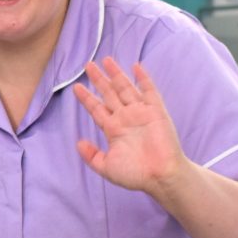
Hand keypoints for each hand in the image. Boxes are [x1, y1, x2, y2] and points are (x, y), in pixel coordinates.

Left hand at [73, 58, 186, 194]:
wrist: (160, 176)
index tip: (77, 87)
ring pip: (125, 88)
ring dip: (116, 74)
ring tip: (106, 60)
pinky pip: (149, 91)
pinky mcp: (156, 111)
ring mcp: (140, 113)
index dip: (87, 98)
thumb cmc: (135, 174)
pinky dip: (143, 78)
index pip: (97, 109)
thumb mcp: (107, 167)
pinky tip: (136, 66)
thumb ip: (92, 156)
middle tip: (88, 65)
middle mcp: (125, 118)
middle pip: (109, 94)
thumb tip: (78, 143)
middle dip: (99, 80)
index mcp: (113, 130)